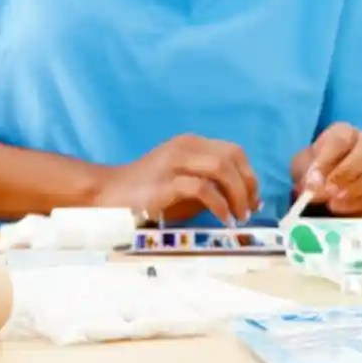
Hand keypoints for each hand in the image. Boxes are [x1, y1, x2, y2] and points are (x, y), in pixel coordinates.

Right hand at [94, 134, 259, 225]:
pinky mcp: (166, 182)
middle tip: (248, 211)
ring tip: (237, 216)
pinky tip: (222, 218)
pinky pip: (202, 188)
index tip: (253, 199)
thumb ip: (212, 188)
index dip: (249, 175)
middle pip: (232, 157)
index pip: (233, 151)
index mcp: (191, 144)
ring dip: (236, 194)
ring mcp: (175, 162)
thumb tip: (246, 201)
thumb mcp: (184, 186)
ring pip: (221, 167)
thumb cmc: (147, 194)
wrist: (108, 194)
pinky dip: (219, 204)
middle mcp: (185, 147)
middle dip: (247, 186)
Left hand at [291, 123, 361, 217]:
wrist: (327, 208)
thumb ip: (307, 175)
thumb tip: (313, 186)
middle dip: (346, 170)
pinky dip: (359, 202)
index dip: (328, 155)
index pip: (342, 134)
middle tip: (327, 190)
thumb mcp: (303, 173)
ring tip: (332, 202)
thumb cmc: (315, 180)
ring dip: (355, 187)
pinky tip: (341, 208)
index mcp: (343, 134)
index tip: (314, 177)